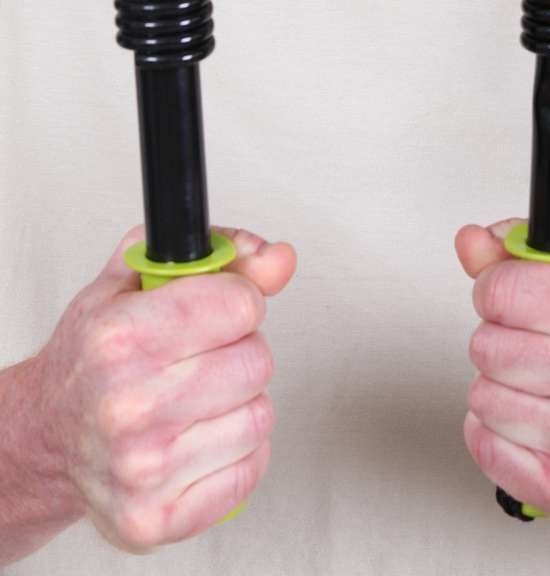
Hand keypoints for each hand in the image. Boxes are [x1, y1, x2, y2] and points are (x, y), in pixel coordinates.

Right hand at [35, 223, 296, 553]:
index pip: (239, 305)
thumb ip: (217, 254)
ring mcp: (141, 469)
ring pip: (259, 417)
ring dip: (240, 404)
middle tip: (202, 358)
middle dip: (240, 351)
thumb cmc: (94, 355)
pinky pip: (248, 472)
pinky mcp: (154, 518)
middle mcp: (127, 406)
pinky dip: (236, 454)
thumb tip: (278, 260)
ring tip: (198, 401)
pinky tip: (200, 439)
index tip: (219, 309)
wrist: (47, 434)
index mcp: (120, 338)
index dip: (238, 301)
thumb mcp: (136, 278)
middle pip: (256, 362)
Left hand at [454, 217, 549, 543]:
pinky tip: (533, 430)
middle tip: (537, 350)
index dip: (496, 288)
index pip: (504, 288)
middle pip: (486, 343)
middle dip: (502, 342)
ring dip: (501, 392)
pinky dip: (497, 436)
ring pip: (482, 395)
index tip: (510, 297)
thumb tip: (475, 240)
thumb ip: (541, 252)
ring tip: (542, 393)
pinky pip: (483, 444)